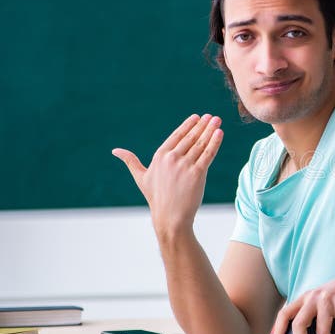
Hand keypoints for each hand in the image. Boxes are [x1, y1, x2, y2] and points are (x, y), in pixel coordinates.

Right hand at [112, 114, 223, 237]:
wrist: (170, 217)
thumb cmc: (156, 197)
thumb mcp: (141, 177)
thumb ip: (131, 161)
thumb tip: (115, 151)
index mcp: (160, 156)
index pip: (177, 135)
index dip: (188, 125)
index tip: (197, 117)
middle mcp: (172, 158)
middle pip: (190, 137)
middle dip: (202, 125)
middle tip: (211, 116)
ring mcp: (185, 165)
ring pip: (201, 143)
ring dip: (210, 130)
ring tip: (218, 121)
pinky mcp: (197, 173)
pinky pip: (208, 154)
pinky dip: (215, 142)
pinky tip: (219, 133)